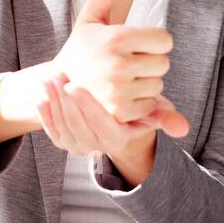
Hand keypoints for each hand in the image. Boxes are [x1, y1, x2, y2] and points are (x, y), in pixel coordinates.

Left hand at [35, 75, 186, 159]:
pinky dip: (43, 110)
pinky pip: (49, 127)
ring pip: (62, 124)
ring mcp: (76, 145)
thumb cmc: (130, 108)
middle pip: (78, 124)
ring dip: (53, 101)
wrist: (107, 116)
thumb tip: (183, 129)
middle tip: (58, 77)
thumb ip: (163, 115)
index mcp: (116, 139)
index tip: (75, 86)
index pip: (101, 125)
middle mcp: (95, 145)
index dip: (88, 107)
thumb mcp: (148, 112)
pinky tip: (40, 92)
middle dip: (65, 101)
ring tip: (48, 77)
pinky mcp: (61, 139)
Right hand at [50, 0, 185, 128]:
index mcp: (118, 37)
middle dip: (150, 63)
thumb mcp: (91, 17)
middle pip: (164, 63)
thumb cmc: (81, 48)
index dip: (153, 43)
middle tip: (127, 64)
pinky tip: (121, 96)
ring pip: (158, 85)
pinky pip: (150, 105)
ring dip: (145, 84)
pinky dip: (140, 103)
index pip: (165, 40)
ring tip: (122, 80)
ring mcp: (119, 90)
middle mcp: (119, 64)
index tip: (136, 45)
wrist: (57, 86)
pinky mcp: (120, 111)